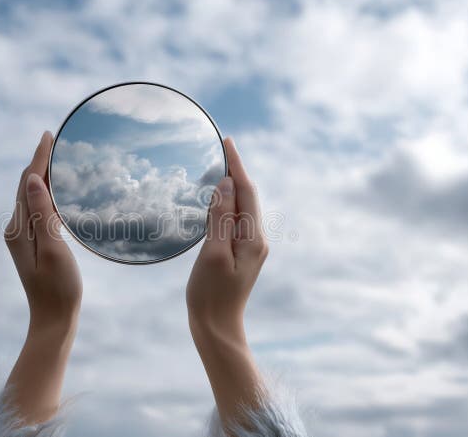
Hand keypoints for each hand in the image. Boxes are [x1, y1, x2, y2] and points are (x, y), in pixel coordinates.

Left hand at [3, 131, 81, 423]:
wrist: (52, 318)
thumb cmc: (58, 287)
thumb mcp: (53, 249)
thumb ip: (42, 214)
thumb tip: (33, 179)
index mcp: (20, 227)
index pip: (28, 182)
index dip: (40, 157)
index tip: (49, 134)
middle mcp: (17, 228)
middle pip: (26, 184)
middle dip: (40, 161)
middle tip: (56, 139)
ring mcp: (23, 236)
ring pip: (31, 194)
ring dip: (43, 174)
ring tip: (58, 156)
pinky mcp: (32, 242)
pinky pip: (37, 207)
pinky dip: (47, 191)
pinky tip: (58, 189)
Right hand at [186, 137, 268, 431]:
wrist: (217, 327)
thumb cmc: (210, 293)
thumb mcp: (213, 253)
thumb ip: (220, 218)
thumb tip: (225, 184)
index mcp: (253, 237)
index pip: (246, 191)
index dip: (236, 165)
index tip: (227, 141)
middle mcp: (256, 239)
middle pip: (247, 196)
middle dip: (235, 171)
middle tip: (220, 148)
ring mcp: (249, 247)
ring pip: (242, 207)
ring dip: (231, 186)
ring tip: (217, 166)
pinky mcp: (239, 254)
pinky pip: (235, 219)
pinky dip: (226, 203)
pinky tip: (216, 200)